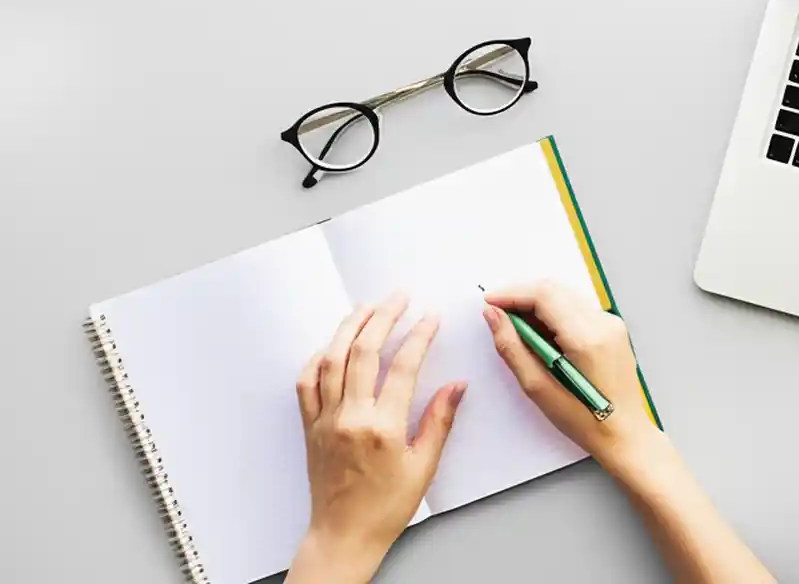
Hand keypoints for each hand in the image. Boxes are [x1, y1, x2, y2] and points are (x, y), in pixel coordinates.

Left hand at [287, 293, 466, 583]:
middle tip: (398, 298)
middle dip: (383, 317)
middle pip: (363, 352)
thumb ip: (439, 421)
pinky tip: (332, 345)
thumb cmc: (385, 508)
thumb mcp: (423, 467)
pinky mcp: (310, 426)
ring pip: (331, 359)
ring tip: (367, 307)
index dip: (419, 336)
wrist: (343, 535)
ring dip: (349, 327)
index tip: (430, 317)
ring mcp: (326, 420)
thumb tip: (457, 386)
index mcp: (382, 428)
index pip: (402, 367)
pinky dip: (318, 358)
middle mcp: (350, 418)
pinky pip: (307, 382)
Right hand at [481, 282, 660, 474]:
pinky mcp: (613, 329)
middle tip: (498, 315)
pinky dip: (554, 313)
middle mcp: (603, 324)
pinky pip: (577, 307)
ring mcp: (611, 324)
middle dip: (522, 296)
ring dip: (537, 304)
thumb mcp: (538, 388)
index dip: (511, 294)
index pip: (544, 295)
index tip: (489, 303)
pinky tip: (542, 336)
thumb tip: (493, 317)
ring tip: (518, 329)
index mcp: (586, 339)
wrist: (625, 434)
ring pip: (565, 295)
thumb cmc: (585, 420)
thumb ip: (512, 348)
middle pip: (554, 289)